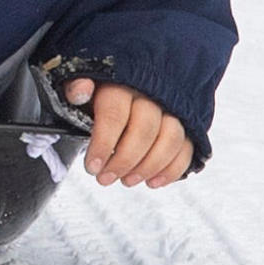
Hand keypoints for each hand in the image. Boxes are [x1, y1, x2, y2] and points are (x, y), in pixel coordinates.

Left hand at [58, 76, 192, 186]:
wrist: (131, 82)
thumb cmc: (102, 91)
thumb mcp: (83, 88)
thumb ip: (76, 89)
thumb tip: (80, 91)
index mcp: (121, 83)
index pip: (115, 114)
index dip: (104, 144)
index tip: (92, 167)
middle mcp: (150, 94)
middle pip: (145, 129)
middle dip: (125, 160)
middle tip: (106, 178)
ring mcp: (172, 109)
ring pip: (171, 139)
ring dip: (149, 166)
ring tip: (127, 181)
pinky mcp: (187, 124)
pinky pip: (187, 148)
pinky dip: (172, 169)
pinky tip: (152, 182)